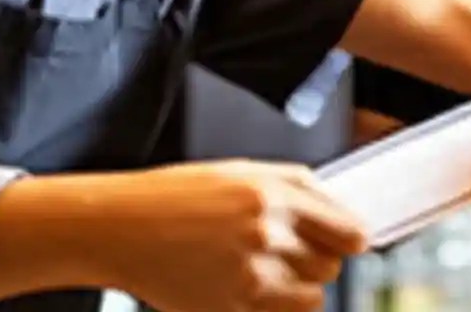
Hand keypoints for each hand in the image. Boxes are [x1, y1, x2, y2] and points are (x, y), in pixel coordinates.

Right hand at [103, 159, 368, 311]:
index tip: (348, 242)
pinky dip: (268, 307)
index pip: (347, 231)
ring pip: (312, 298)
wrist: (120, 229)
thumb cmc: (173, 197)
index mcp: (270, 194)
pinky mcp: (232, 311)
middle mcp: (265, 235)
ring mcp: (249, 278)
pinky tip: (240, 286)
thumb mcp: (237, 172)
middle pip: (331, 266)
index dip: (350, 239)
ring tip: (264, 272)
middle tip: (287, 251)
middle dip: (317, 261)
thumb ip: (294, 187)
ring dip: (297, 288)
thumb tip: (339, 211)